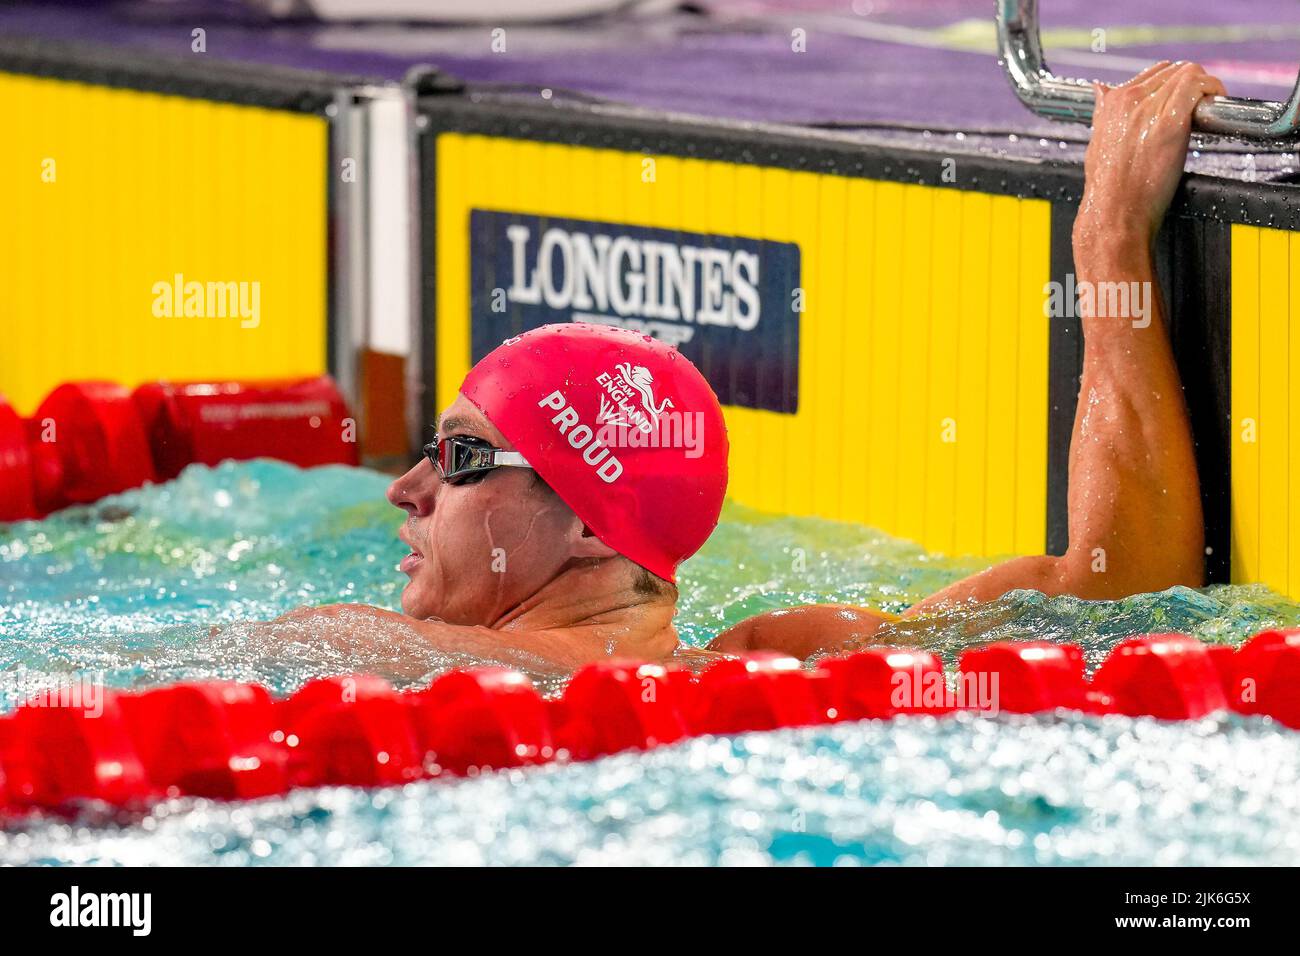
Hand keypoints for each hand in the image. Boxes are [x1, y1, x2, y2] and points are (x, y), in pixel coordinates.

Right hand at [1074, 62, 1225, 255]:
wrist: (1113, 213)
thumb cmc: (1107, 190)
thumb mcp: (1097, 144)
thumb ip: (1102, 113)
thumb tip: (1099, 89)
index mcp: (1112, 103)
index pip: (1153, 74)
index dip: (1174, 83)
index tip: (1185, 101)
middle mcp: (1128, 99)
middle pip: (1173, 69)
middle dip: (1192, 82)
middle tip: (1202, 104)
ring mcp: (1148, 109)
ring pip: (1188, 71)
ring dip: (1206, 84)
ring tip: (1211, 104)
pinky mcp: (1169, 122)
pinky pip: (1196, 86)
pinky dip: (1212, 88)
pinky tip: (1216, 103)